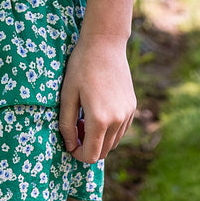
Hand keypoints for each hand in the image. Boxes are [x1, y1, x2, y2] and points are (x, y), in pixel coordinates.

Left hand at [58, 35, 136, 163]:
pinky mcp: (132, 107)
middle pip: (103, 152)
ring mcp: (128, 114)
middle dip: (88, 147)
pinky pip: (121, 130)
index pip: (91, 156)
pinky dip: (110, 130)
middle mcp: (118, 120)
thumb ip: (67, 124)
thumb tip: (70, 146)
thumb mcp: (67, 95)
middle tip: (76, 128)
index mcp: (100, 119)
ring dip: (99, 139)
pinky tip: (99, 111)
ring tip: (86, 118)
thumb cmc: (81, 67)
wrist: (105, 44)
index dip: (78, 155)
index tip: (69, 144)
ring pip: (113, 142)